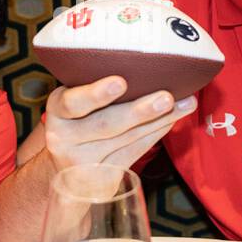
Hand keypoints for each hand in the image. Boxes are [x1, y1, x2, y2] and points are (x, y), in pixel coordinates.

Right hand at [44, 76, 197, 172]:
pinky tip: (172, 119)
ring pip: (128, 138)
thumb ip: (93, 88)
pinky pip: (135, 152)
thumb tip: (143, 63)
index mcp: (57, 111)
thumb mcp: (74, 104)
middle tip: (166, 97)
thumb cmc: (77, 122)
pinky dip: (155, 134)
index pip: (73, 103)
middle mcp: (64, 138)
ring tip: (185, 104)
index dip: (96, 94)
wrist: (66, 170)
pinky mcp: (103, 178)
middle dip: (140, 110)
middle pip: (106, 124)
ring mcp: (83, 163)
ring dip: (160, 120)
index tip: (120, 82)